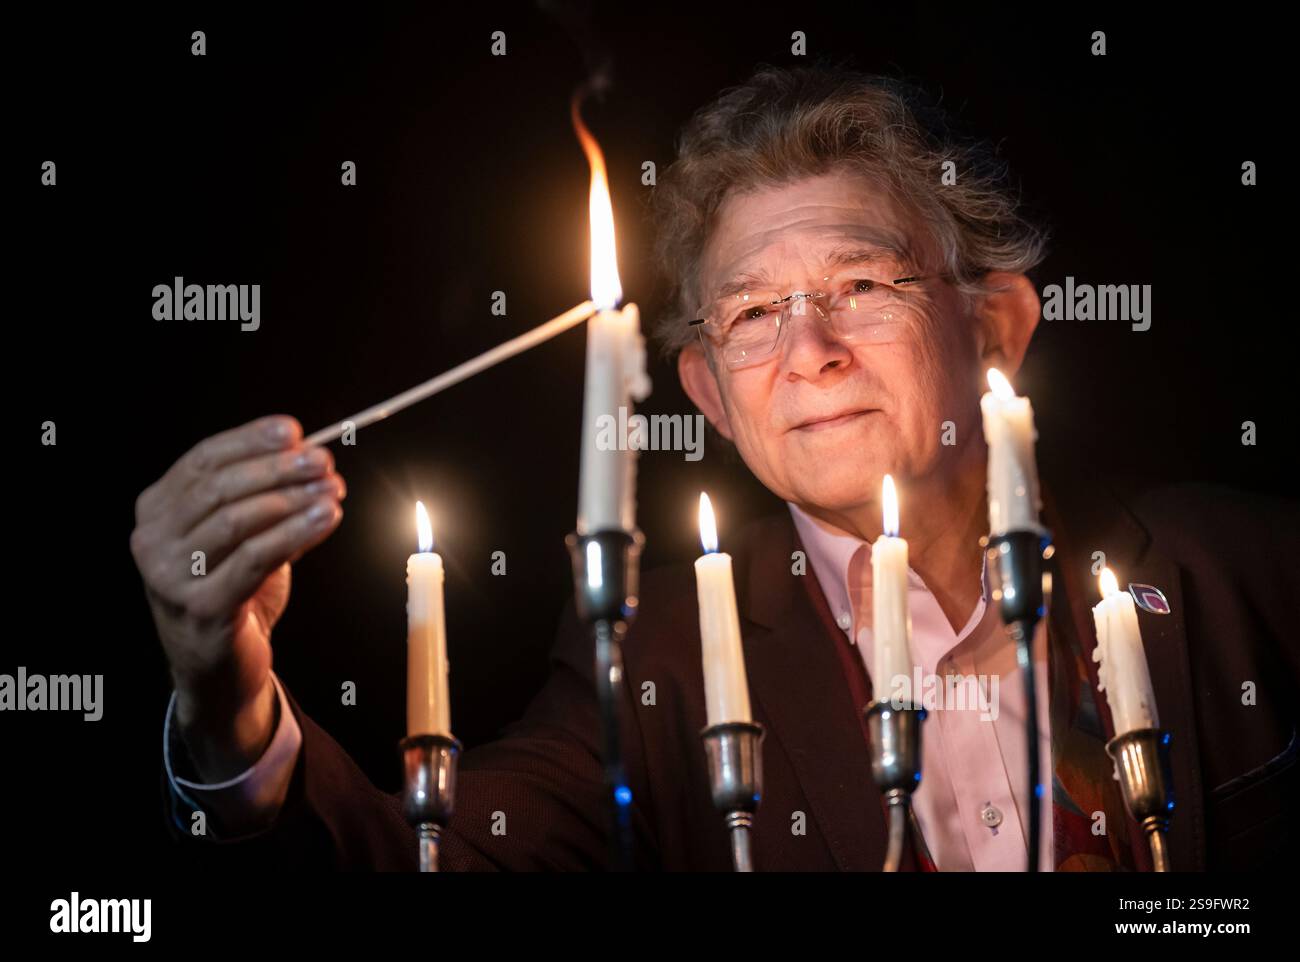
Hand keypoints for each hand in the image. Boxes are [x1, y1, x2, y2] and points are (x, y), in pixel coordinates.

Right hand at [131, 414, 344, 777]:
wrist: (221, 668)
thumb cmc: (234, 591)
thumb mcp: (243, 536)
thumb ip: (264, 495)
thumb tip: (307, 451)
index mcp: (156, 512)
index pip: (203, 460)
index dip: (251, 441)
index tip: (295, 430)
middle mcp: (152, 541)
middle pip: (221, 487)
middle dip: (278, 468)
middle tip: (323, 461)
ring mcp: (171, 577)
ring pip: (238, 520)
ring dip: (293, 498)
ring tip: (333, 490)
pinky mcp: (202, 608)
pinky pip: (256, 557)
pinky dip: (296, 532)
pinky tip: (327, 518)